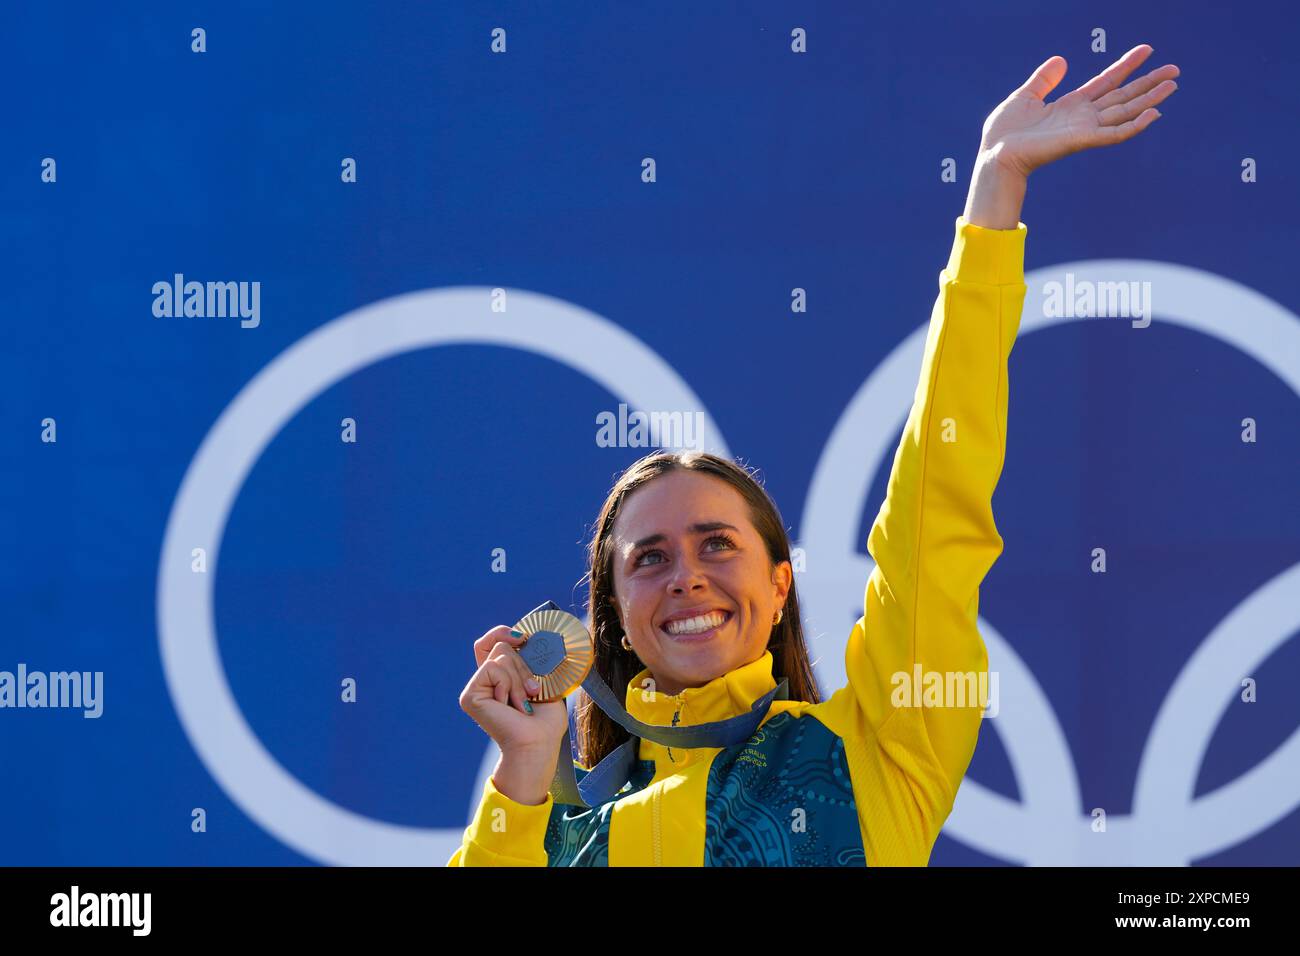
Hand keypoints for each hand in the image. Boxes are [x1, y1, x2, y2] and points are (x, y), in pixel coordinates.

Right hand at [459, 625, 570, 756]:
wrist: (539, 741)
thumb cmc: (545, 718)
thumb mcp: (541, 679)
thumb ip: (528, 657)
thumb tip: (522, 634)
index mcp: (498, 677)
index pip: (490, 641)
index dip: (502, 633)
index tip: (523, 638)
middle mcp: (483, 681)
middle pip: (501, 646)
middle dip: (524, 666)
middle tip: (531, 692)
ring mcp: (475, 688)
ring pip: (501, 655)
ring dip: (520, 679)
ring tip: (522, 703)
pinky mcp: (469, 695)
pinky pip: (493, 668)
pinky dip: (509, 684)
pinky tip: (509, 705)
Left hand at [979, 44, 1179, 178]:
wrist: (995, 154)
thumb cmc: (1005, 131)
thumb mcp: (1025, 95)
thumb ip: (1044, 79)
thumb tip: (1061, 59)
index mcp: (1071, 104)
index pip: (1106, 81)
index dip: (1126, 65)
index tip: (1147, 49)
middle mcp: (1082, 116)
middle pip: (1123, 96)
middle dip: (1148, 82)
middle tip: (1175, 69)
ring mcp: (1084, 129)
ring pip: (1125, 112)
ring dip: (1149, 99)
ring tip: (1172, 85)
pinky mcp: (1081, 140)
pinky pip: (1114, 133)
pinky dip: (1134, 125)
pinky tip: (1153, 114)